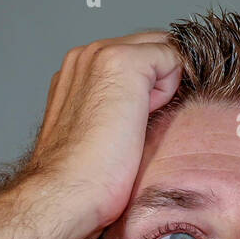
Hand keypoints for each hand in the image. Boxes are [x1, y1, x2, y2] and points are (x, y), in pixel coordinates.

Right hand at [26, 30, 182, 238]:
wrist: (66, 193)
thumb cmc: (83, 180)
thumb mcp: (101, 135)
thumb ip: (118, 111)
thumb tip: (148, 111)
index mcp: (76, 75)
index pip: (134, 56)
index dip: (152, 86)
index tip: (140, 122)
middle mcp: (84, 58)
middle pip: (150, 45)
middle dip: (161, 80)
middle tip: (139, 125)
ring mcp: (100, 54)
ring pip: (162, 49)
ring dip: (164, 85)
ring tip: (136, 124)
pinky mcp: (122, 61)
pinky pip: (172, 55)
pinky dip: (173, 86)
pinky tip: (145, 116)